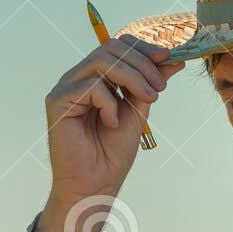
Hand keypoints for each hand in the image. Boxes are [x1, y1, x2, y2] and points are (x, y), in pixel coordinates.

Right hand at [32, 36, 183, 231]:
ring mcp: (66, 88)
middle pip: (111, 48)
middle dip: (143, 63)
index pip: (118, 46)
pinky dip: (110, 104)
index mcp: (96, 77)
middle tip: (161, 88)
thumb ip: (150, 84)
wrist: (95, 185)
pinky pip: (91, 87)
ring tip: (149, 99)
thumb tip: (174, 59)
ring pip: (102, 62)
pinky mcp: (57, 101)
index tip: (170, 57)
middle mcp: (78, 77)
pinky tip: (112, 123)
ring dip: (133, 78)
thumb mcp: (139, 112)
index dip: (144, 47)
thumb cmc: (112, 154)